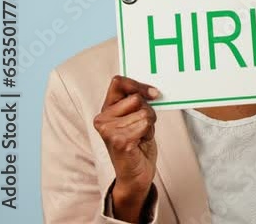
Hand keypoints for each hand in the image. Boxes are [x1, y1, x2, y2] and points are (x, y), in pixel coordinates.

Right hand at [93, 75, 159, 221]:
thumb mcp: (137, 117)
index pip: (118, 82)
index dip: (138, 85)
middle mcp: (102, 118)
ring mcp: (108, 130)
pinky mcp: (118, 141)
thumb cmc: (138, 144)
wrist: (136, 174)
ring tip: (140, 137)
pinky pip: (145, 124)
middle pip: (137, 98)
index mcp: (106, 109)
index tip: (154, 94)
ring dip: (149, 125)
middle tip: (142, 128)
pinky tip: (139, 143)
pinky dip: (148, 133)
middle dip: (148, 111)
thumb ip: (138, 101)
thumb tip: (152, 91)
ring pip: (144, 112)